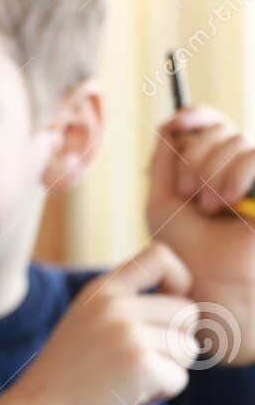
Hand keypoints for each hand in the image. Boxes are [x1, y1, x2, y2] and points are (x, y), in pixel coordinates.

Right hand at [0, 242, 197, 404]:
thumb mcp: (86, 326)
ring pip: (188, 348)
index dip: (179, 280)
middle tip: (139, 365)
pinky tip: (127, 397)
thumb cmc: (63, 380)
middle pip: (187, 312)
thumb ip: (125, 308)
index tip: (166, 312)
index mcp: (100, 291)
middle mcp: (115, 305)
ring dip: (169, 370)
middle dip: (174, 343)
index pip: (159, 256)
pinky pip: (180, 378)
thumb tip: (186, 310)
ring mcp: (127, 333)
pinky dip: (160, 394)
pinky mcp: (140, 364)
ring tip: (128, 381)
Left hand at [148, 105, 254, 363]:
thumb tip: (169, 124)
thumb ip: (165, 164)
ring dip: (212, 171)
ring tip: (207, 208)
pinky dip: (237, 173)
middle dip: (196, 155)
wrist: (215, 289)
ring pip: (238, 139)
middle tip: (187, 191)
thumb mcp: (163, 204)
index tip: (176, 122)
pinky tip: (228, 203)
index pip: (211, 123)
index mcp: (212, 170)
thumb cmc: (187, 255)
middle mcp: (241, 169)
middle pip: (220, 129)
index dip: (196, 115)